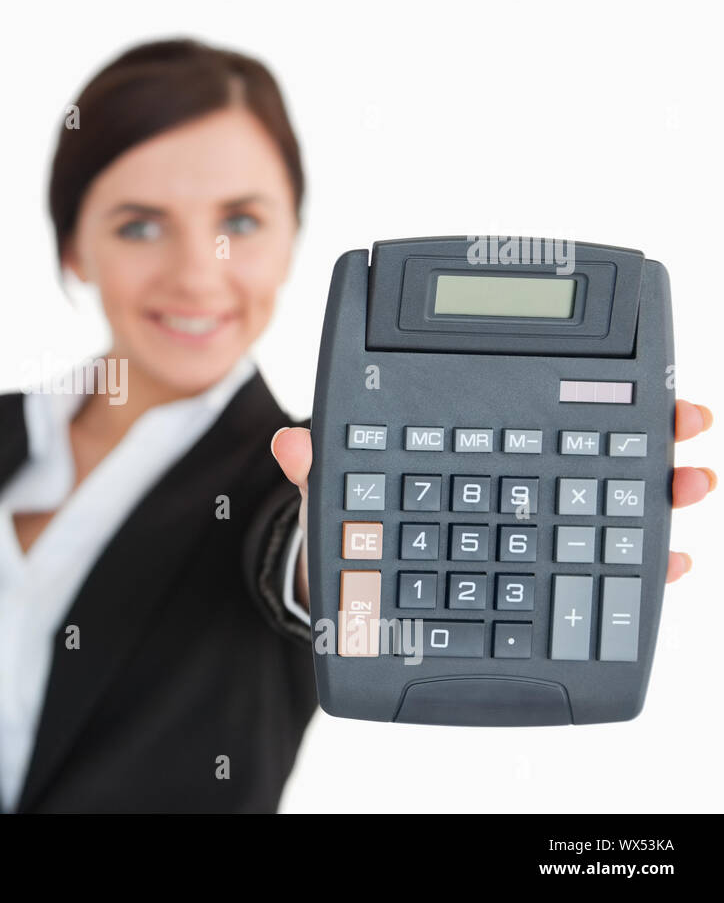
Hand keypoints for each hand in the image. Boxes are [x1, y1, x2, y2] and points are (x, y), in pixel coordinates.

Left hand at [270, 400, 715, 612]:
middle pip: (596, 443)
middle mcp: (522, 474)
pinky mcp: (546, 577)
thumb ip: (324, 466)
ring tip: (688, 484)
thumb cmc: (361, 524)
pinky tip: (670, 565)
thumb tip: (293, 446)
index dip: (597, 384)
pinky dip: (640, 566)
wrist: (361, 593)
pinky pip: (599, 570)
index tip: (651, 384)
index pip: (540, 401)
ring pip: (611, 502)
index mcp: (479, 439)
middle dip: (652, 431)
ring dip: (659, 491)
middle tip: (685, 424)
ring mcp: (541, 524)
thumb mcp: (342, 492)